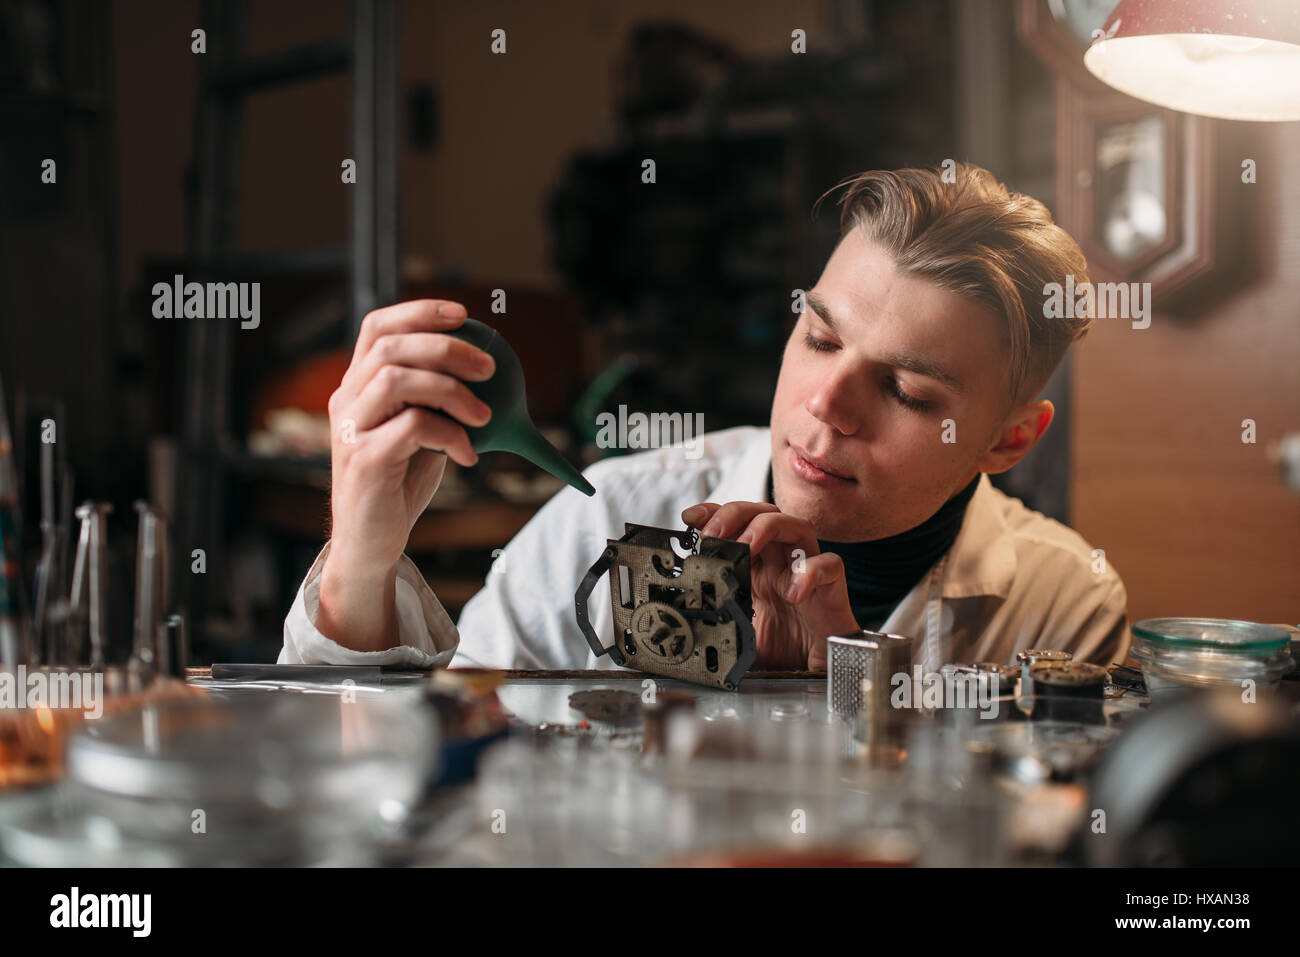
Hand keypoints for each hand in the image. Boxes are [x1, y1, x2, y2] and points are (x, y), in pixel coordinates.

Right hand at [317, 299, 494, 648]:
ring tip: (485, 417)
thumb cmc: (400, 484)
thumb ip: (436, 401)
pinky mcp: (362, 459)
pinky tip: (469, 456)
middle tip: (489, 368)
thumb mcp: (422, 433)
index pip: (377, 328)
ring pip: (397, 380)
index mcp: (357, 386)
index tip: (463, 314)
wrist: (371, 542)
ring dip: (451, 391)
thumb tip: (484, 368)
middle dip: (446, 349)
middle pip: (390, 348)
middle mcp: (345, 400)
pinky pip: (412, 427)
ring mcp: (349, 429)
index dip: (418, 312)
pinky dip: (450, 435)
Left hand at [681, 502, 858, 670]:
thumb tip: (682, 617)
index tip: (690, 518)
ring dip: (768, 527)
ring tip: (747, 545)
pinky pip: (830, 565)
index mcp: (757, 568)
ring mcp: (807, 573)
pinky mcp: (831, 590)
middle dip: (735, 514)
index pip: (739, 525)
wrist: (813, 677)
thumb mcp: (735, 630)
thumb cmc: (781, 652)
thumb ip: (715, 616)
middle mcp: (781, 564)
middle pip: (765, 514)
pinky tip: (792, 593)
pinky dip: (811, 571)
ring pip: (797, 525)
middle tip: (712, 534)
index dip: (715, 513)